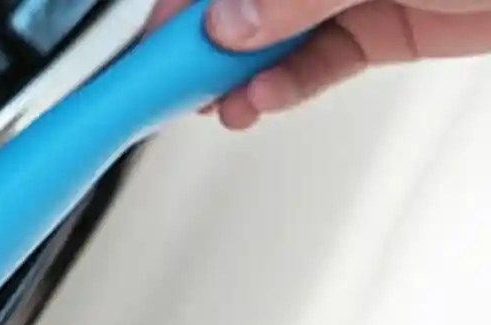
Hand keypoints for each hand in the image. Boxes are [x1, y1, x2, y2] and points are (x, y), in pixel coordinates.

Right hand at [148, 0, 490, 128]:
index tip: (145, 50)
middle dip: (204, 44)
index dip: (180, 9)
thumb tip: (227, 25)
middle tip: (171, 87)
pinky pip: (320, 60)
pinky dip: (287, 85)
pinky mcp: (387, 24)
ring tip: (217, 105)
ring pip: (276, 32)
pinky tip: (260, 102)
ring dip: (241, 74)